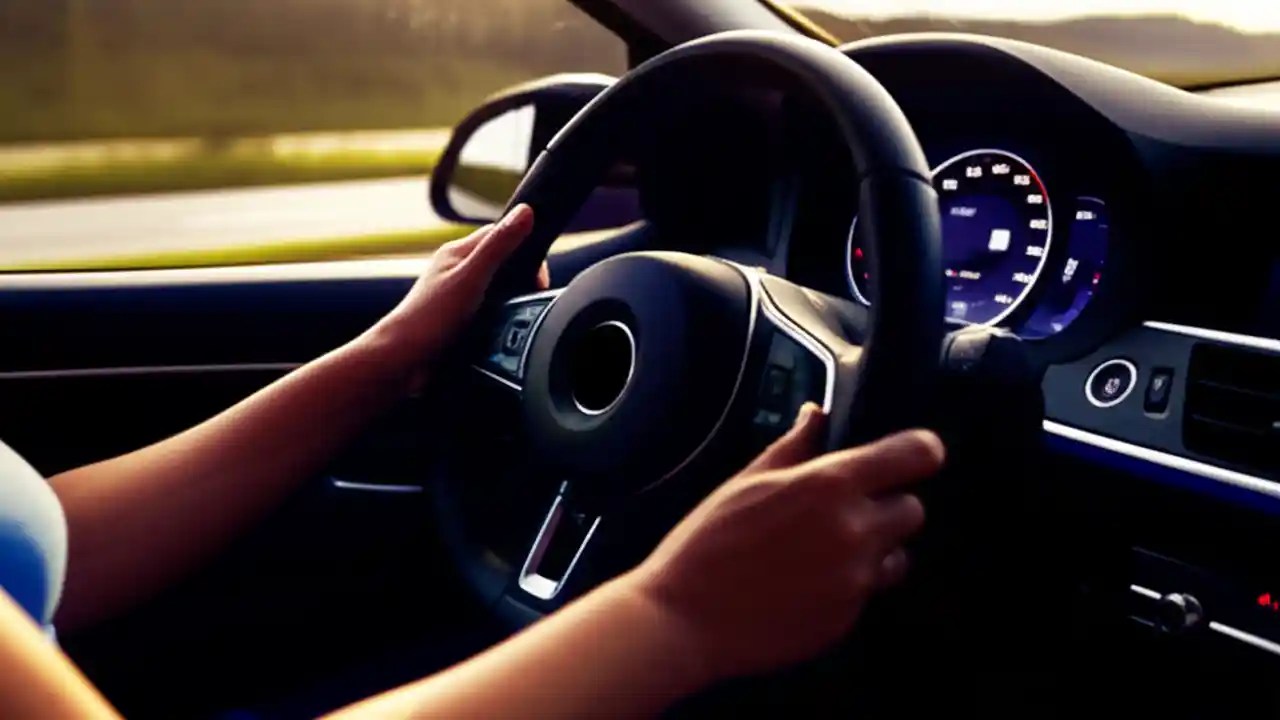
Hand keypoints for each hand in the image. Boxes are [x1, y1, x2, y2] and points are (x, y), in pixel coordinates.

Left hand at [364, 204, 546, 386]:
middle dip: (521, 277)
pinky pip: (491, 311)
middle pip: (502, 261)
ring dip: (512, 300)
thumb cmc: (430, 318)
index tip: (537, 279)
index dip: (525, 250)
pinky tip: (504, 330)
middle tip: (529, 300)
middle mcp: (457, 270)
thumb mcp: (472, 277)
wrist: (404, 361)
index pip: (501, 234)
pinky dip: (502, 318)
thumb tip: (527, 210)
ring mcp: (458, 295)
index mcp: (458, 252)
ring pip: (498, 287)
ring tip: (516, 317)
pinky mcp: (459, 319)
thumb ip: (500, 245)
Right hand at [625, 404, 944, 682]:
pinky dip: (849, 586)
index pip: (916, 455)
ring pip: (898, 556)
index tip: (914, 453)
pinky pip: (869, 593)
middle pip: (913, 509)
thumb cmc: (707, 545)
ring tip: (825, 552)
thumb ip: (794, 446)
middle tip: (848, 509)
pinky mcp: (848, 620)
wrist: (684, 620)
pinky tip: (806, 583)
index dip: (920, 451)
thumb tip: (816, 415)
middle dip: (889, 505)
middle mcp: (854, 531)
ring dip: (876, 549)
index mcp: (830, 484)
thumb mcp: (746, 481)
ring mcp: (855, 580)